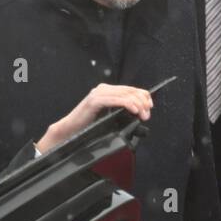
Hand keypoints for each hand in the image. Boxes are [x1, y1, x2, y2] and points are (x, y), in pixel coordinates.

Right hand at [35, 84, 152, 153]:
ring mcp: (98, 93)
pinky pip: (116, 100)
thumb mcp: (110, 118)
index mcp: (108, 91)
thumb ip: (122, 113)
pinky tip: (134, 110)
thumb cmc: (88, 127)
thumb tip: (141, 114)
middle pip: (131, 91)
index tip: (150, 107)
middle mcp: (103, 89)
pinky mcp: (95, 101)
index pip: (131, 89)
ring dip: (138, 105)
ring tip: (143, 115)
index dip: (144, 96)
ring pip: (125, 94)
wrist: (70, 131)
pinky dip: (127, 104)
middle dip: (143, 102)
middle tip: (147, 115)